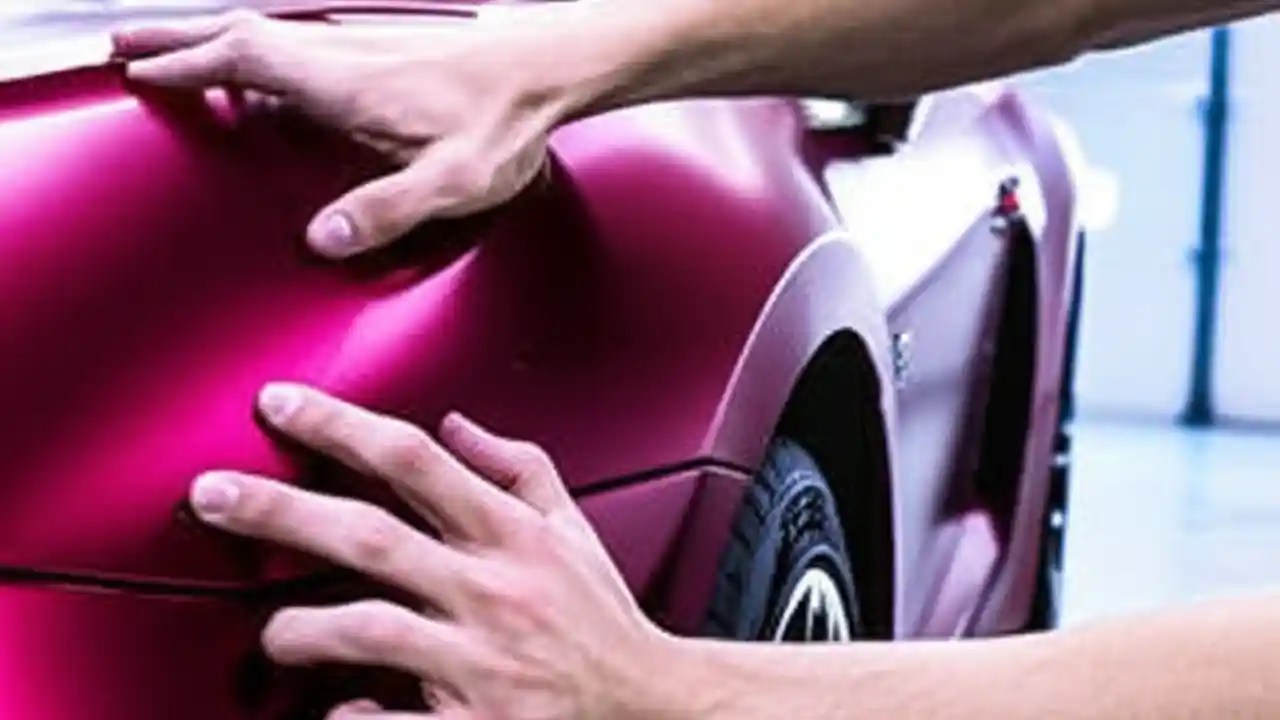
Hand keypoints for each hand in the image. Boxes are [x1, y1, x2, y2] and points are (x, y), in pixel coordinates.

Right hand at [113, 10, 574, 257]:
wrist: (549, 67)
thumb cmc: (504, 120)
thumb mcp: (451, 182)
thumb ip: (385, 211)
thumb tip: (319, 240)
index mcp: (345, 83)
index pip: (244, 60)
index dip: (187, 65)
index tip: (141, 74)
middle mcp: (344, 52)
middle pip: (240, 32)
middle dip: (177, 38)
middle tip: (127, 47)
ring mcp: (361, 43)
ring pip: (268, 30)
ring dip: (214, 37)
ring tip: (177, 49)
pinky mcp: (383, 44)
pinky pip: (299, 37)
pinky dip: (261, 46)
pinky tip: (265, 67)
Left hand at [189, 384, 685, 719]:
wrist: (651, 708)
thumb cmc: (601, 619)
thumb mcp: (573, 527)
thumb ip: (517, 468)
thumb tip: (457, 424)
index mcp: (513, 535)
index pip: (416, 459)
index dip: (340, 425)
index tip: (280, 405)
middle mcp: (492, 590)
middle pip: (370, 536)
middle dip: (279, 511)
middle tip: (210, 494)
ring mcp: (481, 661)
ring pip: (366, 631)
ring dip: (300, 629)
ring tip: (271, 635)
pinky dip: (350, 717)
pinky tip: (336, 708)